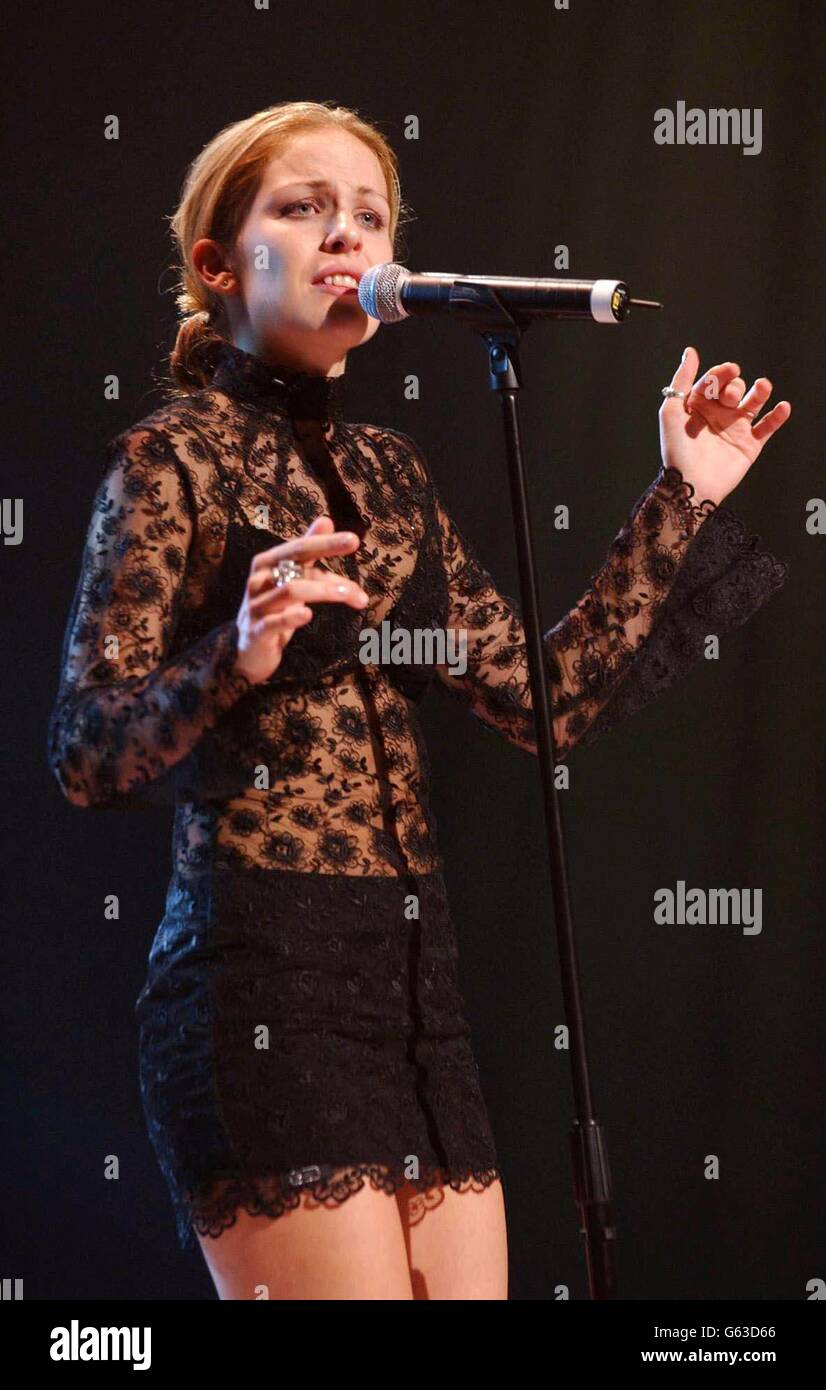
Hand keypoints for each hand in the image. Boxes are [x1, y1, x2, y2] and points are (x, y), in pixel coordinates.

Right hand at [234, 515, 366, 684]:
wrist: (249, 648)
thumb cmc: (273, 607)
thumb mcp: (290, 577)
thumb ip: (307, 551)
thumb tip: (326, 520)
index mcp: (267, 562)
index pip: (300, 547)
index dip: (326, 543)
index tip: (354, 540)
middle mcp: (259, 579)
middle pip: (296, 568)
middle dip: (329, 573)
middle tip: (355, 586)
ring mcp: (256, 605)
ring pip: (289, 591)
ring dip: (322, 592)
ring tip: (347, 597)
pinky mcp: (257, 631)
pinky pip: (273, 622)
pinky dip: (291, 618)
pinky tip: (308, 615)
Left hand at [659, 346, 791, 505]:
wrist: (689, 485)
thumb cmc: (676, 450)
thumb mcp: (672, 411)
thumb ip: (682, 381)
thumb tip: (691, 352)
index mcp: (699, 405)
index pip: (714, 380)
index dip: (721, 373)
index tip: (729, 370)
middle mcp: (718, 414)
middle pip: (734, 389)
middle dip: (734, 387)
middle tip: (730, 398)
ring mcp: (735, 429)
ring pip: (754, 403)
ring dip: (760, 392)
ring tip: (763, 386)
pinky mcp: (749, 445)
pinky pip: (767, 428)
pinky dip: (777, 417)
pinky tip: (783, 407)